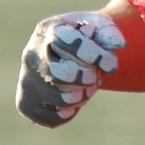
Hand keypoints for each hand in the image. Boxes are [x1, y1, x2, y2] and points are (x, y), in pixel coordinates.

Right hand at [16, 12, 126, 126]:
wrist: (60, 54)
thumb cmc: (83, 38)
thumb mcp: (97, 26)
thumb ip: (108, 32)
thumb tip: (118, 44)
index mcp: (47, 30)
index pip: (69, 43)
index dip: (95, 56)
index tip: (110, 64)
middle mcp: (31, 55)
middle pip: (62, 75)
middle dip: (87, 78)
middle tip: (95, 76)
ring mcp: (26, 80)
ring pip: (60, 99)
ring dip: (82, 96)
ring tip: (86, 87)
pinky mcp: (26, 103)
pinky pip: (52, 118)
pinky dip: (70, 113)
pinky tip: (73, 101)